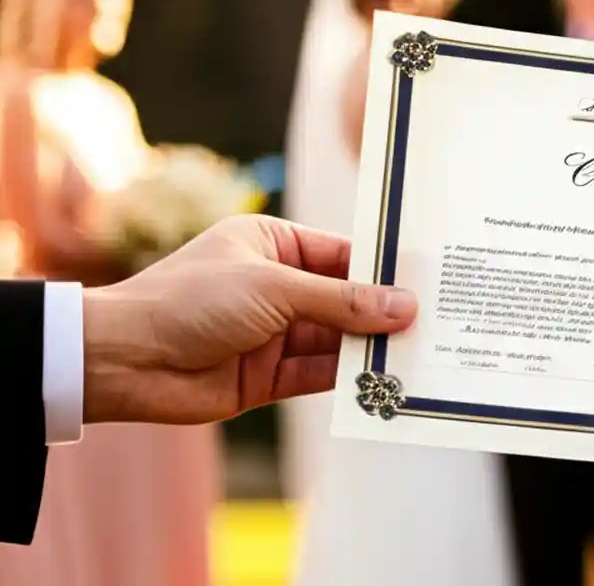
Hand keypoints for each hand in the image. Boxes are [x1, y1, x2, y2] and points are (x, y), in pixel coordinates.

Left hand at [81, 215, 417, 423]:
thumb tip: (403, 306)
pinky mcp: (268, 376)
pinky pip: (319, 375)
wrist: (123, 361)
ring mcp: (274, 333)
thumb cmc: (189, 300)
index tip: (429, 280)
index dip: (384, 269)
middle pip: (346, 299)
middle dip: (384, 312)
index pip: (343, 255)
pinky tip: (386, 380)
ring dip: (372, 348)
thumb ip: (341, 301)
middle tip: (437, 321)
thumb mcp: (273, 288)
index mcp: (273, 245)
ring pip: (337, 339)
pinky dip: (350, 379)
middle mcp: (278, 286)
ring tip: (422, 353)